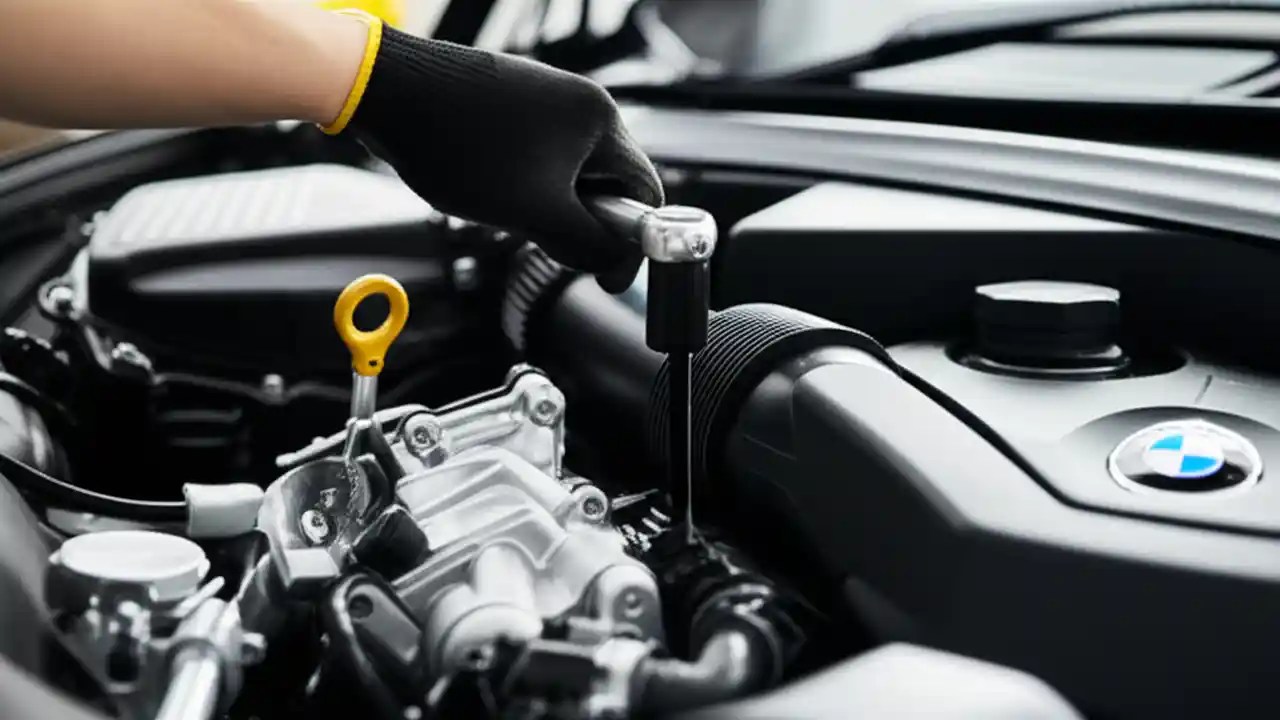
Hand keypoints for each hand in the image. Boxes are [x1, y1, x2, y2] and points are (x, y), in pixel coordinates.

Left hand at [347, 26, 662, 289]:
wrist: (387, 93)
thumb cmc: (461, 146)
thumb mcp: (536, 212)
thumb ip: (586, 243)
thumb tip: (611, 262)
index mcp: (601, 121)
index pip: (646, 194)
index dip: (632, 246)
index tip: (608, 278)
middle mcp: (580, 103)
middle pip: (607, 185)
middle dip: (582, 223)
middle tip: (546, 243)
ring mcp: (545, 101)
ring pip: (569, 177)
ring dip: (549, 208)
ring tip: (507, 211)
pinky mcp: (512, 106)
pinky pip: (538, 160)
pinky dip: (523, 187)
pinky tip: (488, 190)